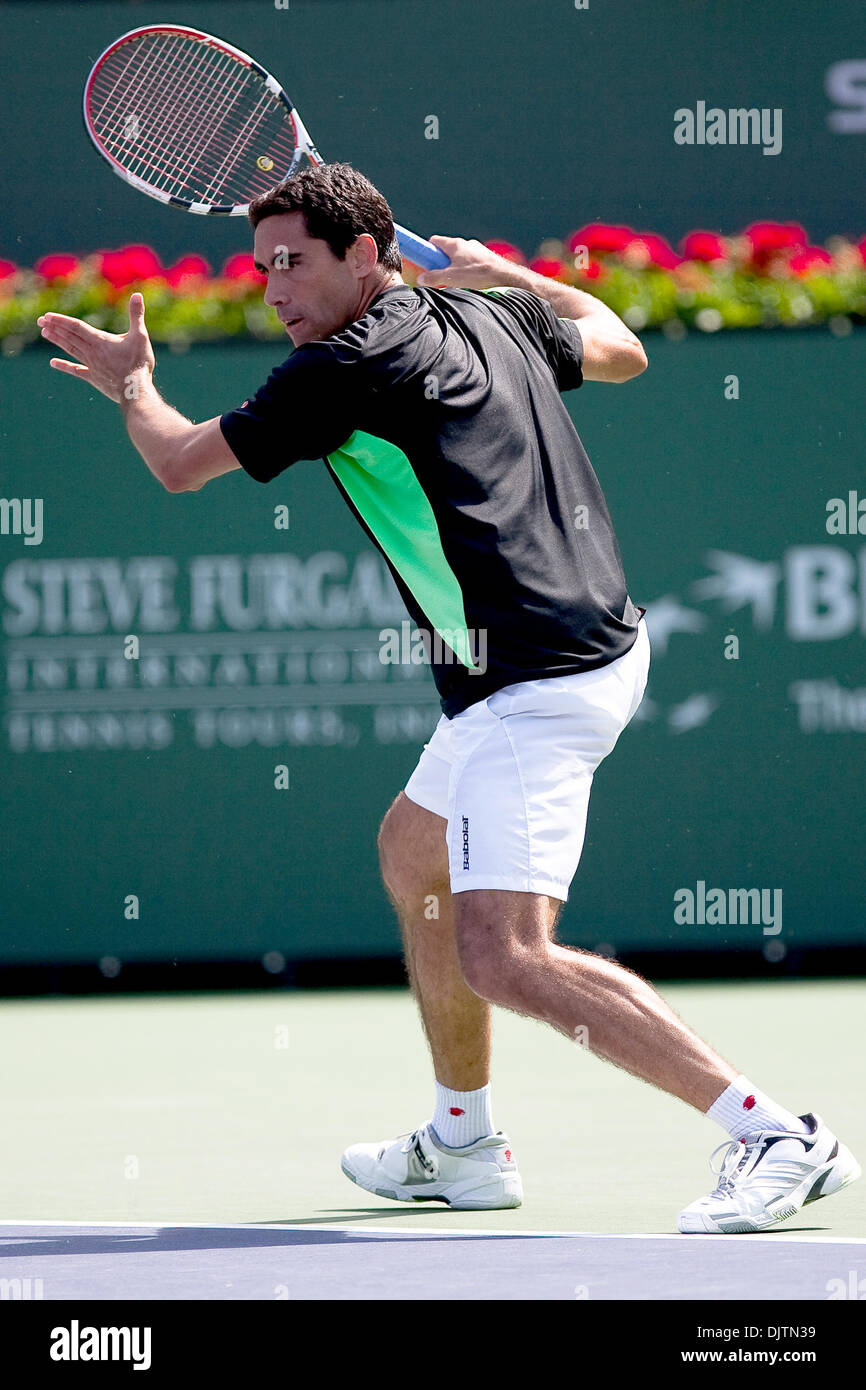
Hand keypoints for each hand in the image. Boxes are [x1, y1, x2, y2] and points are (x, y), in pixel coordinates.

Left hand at [37, 293, 155, 403]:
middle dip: (55, 327)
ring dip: (58, 341)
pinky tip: (53, 363)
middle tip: (40, 321)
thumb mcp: (140, 336)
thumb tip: (137, 295)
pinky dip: (64, 366)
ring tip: (45, 333)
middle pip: (69, 337)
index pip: (76, 327)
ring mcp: (91, 366)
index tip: (47, 316)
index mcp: (100, 341)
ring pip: (71, 350)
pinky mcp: (94, 378)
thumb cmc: (139, 364)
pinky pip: (76, 370)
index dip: (61, 320)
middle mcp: (92, 352)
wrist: (135, 391)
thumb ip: (136, 315)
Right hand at [416, 236, 520, 289]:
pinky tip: (472, 281)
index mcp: (454, 245)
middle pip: (447, 250)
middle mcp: (465, 243)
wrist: (504, 276)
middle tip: (442, 276)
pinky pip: (472, 262)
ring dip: (456, 267)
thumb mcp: (451, 278)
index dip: (428, 250)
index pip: (434, 241)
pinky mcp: (485, 257)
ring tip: (459, 281)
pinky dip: (468, 269)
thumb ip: (434, 277)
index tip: (425, 261)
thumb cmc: (478, 274)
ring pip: (460, 257)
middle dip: (442, 262)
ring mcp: (476, 250)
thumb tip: (421, 279)